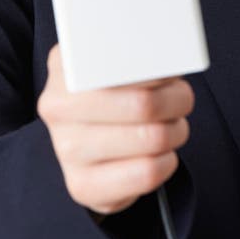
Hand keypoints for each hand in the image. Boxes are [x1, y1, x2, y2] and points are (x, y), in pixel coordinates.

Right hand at [37, 43, 194, 214]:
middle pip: (144, 103)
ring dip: (176, 131)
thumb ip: (137, 53)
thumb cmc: (113, 92)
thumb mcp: (117, 61)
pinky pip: (147, 174)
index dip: (158, 69)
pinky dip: (167, 162)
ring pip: (151, 138)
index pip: (123, 63)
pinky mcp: (82, 185)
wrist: (87, 140)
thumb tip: (172, 57)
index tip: (171, 73)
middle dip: (177, 101)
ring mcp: (65, 149)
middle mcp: (57, 107)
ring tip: (172, 124)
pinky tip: (161, 154)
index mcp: (66, 65)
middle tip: (181, 99)